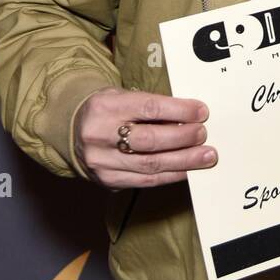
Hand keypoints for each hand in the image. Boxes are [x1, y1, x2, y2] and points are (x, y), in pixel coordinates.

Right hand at [72, 88, 216, 190]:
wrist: (73, 132)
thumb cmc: (107, 111)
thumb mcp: (122, 97)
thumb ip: (151, 107)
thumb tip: (190, 118)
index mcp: (105, 106)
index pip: (149, 108)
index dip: (179, 111)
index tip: (201, 112)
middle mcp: (99, 135)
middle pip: (150, 140)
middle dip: (183, 138)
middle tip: (203, 135)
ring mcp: (102, 161)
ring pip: (150, 164)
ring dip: (184, 161)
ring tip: (206, 156)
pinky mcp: (108, 181)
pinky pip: (146, 181)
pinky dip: (171, 175)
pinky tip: (188, 170)